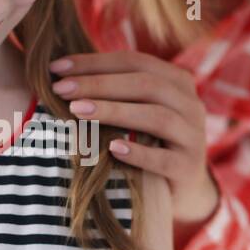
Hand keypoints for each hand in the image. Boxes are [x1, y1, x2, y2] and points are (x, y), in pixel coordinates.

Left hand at [50, 51, 218, 223]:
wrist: (181, 187)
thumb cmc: (148, 142)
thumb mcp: (136, 110)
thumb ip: (112, 91)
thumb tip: (58, 75)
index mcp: (176, 81)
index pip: (134, 62)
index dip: (94, 62)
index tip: (55, 68)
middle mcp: (191, 104)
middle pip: (146, 85)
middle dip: (99, 84)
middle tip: (61, 90)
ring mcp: (194, 137)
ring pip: (157, 116)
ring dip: (114, 111)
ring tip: (78, 111)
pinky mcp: (188, 169)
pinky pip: (164, 159)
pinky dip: (138, 153)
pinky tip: (112, 149)